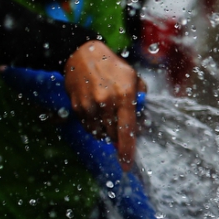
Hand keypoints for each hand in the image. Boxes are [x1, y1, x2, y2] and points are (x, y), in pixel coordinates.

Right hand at [64, 40, 145, 169]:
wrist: (82, 53)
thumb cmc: (113, 67)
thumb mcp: (134, 77)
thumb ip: (141, 99)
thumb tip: (142, 122)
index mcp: (125, 94)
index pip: (127, 129)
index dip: (127, 149)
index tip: (127, 164)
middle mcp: (107, 101)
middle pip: (113, 134)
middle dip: (118, 137)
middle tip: (120, 132)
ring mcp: (90, 105)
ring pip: (99, 133)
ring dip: (106, 132)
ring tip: (108, 118)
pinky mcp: (76, 106)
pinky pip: (88, 127)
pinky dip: (94, 127)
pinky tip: (98, 115)